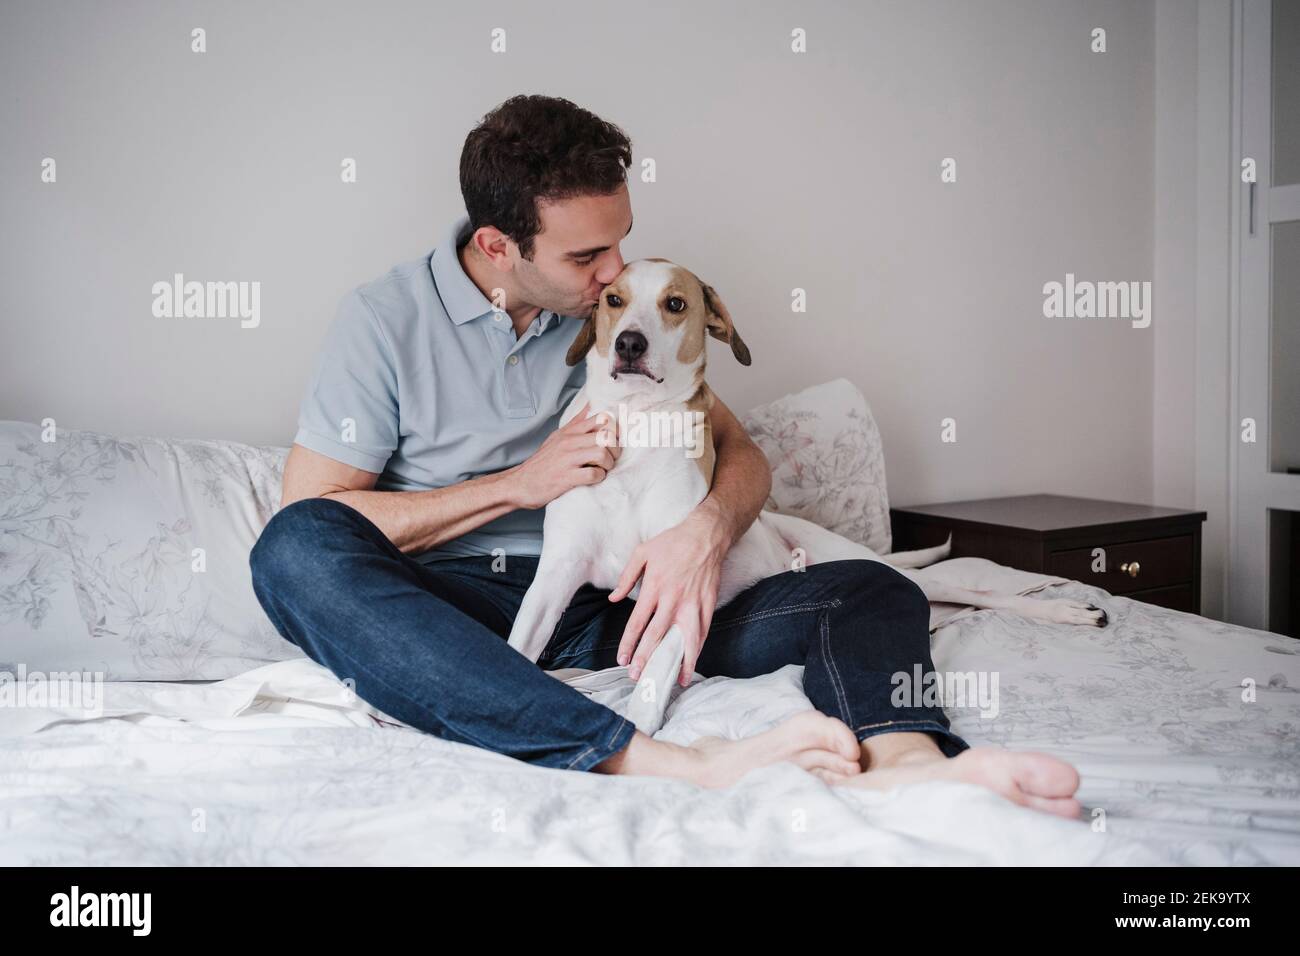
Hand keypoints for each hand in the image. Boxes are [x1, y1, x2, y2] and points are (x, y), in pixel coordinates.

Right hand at [510, 401, 619, 508]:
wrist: (520, 484)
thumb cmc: (542, 462)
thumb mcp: (557, 437)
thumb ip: (576, 422)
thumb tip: (590, 405)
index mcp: (569, 432)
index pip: (601, 419)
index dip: (614, 430)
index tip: (613, 441)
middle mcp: (569, 442)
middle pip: (606, 436)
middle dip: (615, 449)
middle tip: (611, 458)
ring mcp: (568, 459)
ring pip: (602, 453)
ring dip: (608, 464)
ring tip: (603, 469)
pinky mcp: (566, 477)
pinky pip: (593, 474)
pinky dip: (599, 478)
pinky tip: (594, 479)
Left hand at [607, 506, 730, 686]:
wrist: (705, 535)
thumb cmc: (672, 542)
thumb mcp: (642, 552)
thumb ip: (626, 577)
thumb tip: (613, 598)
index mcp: (654, 587)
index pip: (638, 622)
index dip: (629, 643)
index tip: (622, 659)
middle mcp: (673, 599)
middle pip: (658, 635)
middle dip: (646, 658)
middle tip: (638, 676)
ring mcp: (693, 603)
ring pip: (685, 639)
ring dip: (679, 661)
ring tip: (673, 679)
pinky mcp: (708, 604)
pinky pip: (703, 631)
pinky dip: (698, 648)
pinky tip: (692, 661)